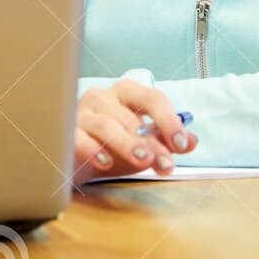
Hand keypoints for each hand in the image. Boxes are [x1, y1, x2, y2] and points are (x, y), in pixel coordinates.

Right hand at [72, 79, 196, 182]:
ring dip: (128, 145)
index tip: (181, 144)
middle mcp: (102, 98)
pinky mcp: (66, 132)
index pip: (152, 98)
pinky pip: (80, 138)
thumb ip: (165, 141)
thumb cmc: (110, 145)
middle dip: (152, 143)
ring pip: (107, 125)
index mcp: (125, 94)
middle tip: (166, 164)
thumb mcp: (142, 144)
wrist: (74, 158)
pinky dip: (95, 151)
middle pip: (132, 118)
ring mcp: (82, 114)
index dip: (169, 121)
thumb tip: (193, 141)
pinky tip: (106, 163)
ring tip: (144, 161)